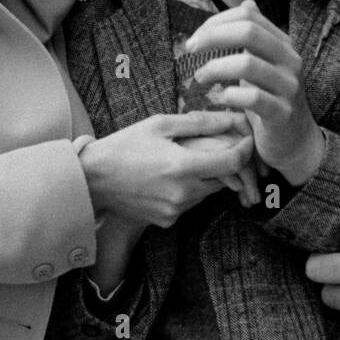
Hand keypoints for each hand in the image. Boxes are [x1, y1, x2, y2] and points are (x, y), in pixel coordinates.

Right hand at [80, 112, 254, 228]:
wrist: (92, 179)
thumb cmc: (125, 145)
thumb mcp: (160, 124)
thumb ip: (199, 123)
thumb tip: (230, 119)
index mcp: (182, 167)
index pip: (232, 162)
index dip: (246, 150)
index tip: (248, 139)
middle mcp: (183, 193)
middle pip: (224, 179)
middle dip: (226, 162)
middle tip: (219, 146)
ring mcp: (175, 210)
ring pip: (207, 191)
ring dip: (207, 175)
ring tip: (188, 158)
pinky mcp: (167, 220)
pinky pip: (190, 203)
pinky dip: (189, 188)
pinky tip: (171, 175)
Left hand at [185, 1, 325, 186]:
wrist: (295, 141)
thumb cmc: (272, 99)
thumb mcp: (266, 63)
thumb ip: (256, 35)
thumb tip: (246, 3)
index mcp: (283, 44)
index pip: (248, 16)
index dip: (217, 21)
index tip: (195, 38)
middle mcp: (290, 60)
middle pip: (249, 32)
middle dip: (213, 37)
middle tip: (190, 49)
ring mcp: (288, 87)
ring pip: (248, 64)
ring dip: (215, 68)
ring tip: (200, 77)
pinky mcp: (282, 114)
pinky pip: (252, 98)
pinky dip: (229, 96)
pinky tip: (219, 99)